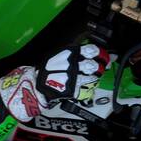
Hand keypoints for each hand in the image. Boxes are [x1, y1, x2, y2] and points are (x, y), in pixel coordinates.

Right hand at [0, 44, 114, 122]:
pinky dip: (89, 88)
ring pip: (93, 78)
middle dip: (100, 68)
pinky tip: (85, 86)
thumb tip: (93, 52)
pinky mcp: (73, 90)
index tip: (103, 56)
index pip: (92, 50)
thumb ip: (76, 53)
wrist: (36, 85)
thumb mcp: (59, 55)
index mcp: (70, 54)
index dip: (101, 54)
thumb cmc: (48, 69)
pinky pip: (87, 89)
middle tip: (99, 68)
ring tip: (90, 78)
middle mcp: (73, 65)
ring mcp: (74, 78)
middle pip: (95, 66)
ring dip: (94, 78)